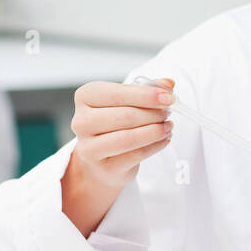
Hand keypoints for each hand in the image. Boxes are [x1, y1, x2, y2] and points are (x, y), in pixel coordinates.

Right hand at [62, 77, 174, 234]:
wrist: (101, 159)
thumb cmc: (114, 123)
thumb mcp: (128, 100)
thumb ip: (148, 89)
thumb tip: (168, 83)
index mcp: (85, 97)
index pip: (118, 93)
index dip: (146, 95)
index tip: (169, 97)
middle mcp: (82, 121)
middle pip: (125, 116)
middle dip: (153, 114)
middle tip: (168, 113)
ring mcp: (89, 147)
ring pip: (128, 138)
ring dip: (155, 131)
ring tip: (168, 126)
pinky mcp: (104, 166)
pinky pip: (135, 155)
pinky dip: (155, 146)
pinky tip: (164, 139)